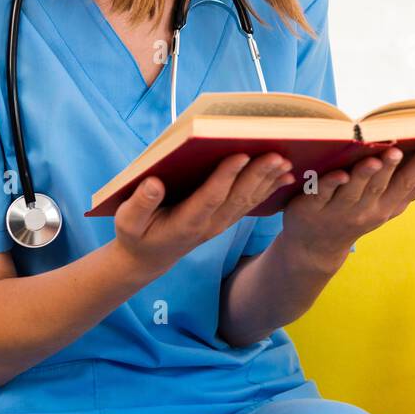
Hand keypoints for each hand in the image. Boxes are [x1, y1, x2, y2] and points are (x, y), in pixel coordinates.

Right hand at [112, 152, 294, 278]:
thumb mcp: (128, 222)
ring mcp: (221, 223)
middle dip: (258, 174)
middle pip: (237, 197)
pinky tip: (286, 176)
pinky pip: (251, 203)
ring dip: (268, 180)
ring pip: (249, 200)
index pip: (210, 197)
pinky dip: (270, 189)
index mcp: (186, 221)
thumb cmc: (137, 235)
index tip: (240, 155)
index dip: (226, 177)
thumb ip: (140, 203)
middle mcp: (209, 223)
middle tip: (276, 154)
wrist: (149, 259)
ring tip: (285, 161)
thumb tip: (153, 183)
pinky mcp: (226, 219)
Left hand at [279, 144, 414, 266]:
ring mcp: (337, 210)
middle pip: (378, 186)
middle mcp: (363, 210)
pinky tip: (340, 173)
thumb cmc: (359, 216)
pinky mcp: (311, 207)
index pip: (405, 185)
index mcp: (384, 207)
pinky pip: (321, 194)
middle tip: (399, 150)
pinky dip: (330, 184)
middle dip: (390, 168)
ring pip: (352, 190)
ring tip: (374, 159)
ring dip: (363, 175)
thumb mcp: (389, 206)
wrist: (317, 246)